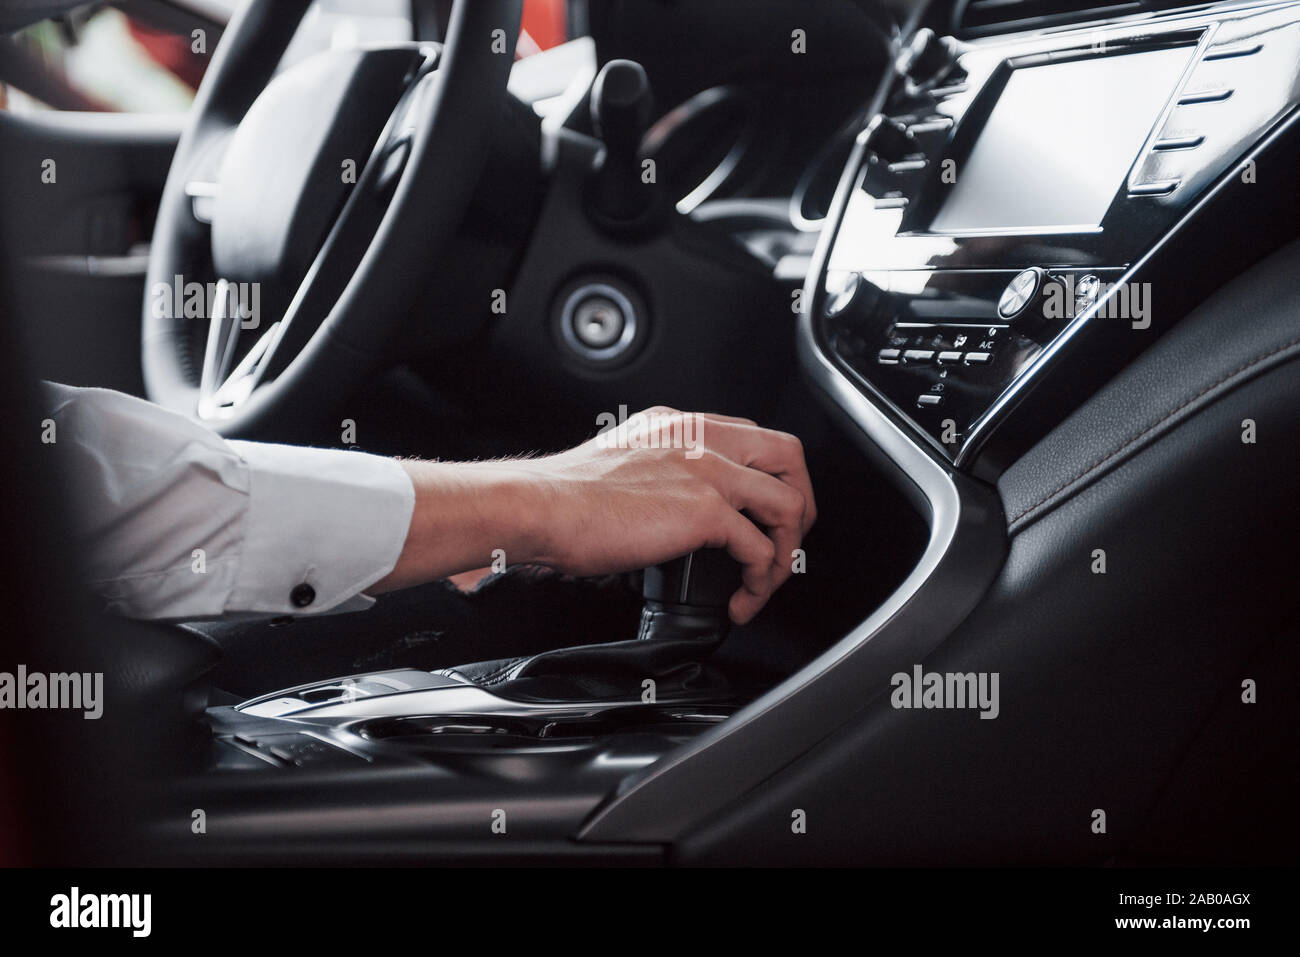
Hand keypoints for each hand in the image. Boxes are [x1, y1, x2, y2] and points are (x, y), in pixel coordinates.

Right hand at [375, 407, 815, 624]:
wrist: (538, 507)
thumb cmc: (560, 496)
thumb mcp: (620, 464)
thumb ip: (655, 473)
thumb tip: (669, 510)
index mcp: (680, 425)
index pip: (753, 437)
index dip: (770, 479)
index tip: (762, 515)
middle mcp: (701, 439)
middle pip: (789, 457)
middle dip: (799, 506)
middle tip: (784, 545)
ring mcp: (708, 471)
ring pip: (788, 504)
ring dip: (785, 552)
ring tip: (765, 582)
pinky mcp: (705, 511)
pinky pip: (762, 548)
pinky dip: (760, 581)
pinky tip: (741, 600)